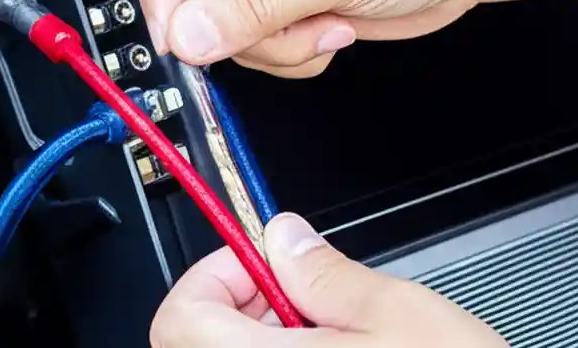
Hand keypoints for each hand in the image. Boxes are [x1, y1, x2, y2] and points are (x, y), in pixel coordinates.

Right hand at [135, 0, 509, 77]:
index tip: (178, 31)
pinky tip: (332, 27)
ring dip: (270, 42)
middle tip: (283, 32)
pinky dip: (288, 49)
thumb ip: (254, 3)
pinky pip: (253, 36)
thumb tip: (188, 33)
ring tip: (324, 23)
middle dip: (237, 22)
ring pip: (221, 18)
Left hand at [149, 213, 507, 346]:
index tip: (263, 264)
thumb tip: (286, 240)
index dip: (215, 275)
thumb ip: (327, 272)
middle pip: (197, 344)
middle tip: (307, 296)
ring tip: (338, 337)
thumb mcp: (400, 313)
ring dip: (269, 342)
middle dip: (248, 305)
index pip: (178, 316)